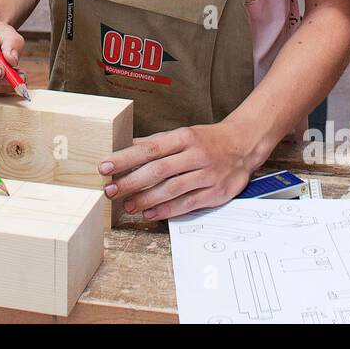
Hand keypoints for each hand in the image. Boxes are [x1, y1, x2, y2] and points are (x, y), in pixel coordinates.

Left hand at [99, 121, 258, 220]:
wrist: (244, 144)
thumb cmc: (208, 140)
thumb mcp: (182, 135)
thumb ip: (156, 143)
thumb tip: (125, 148)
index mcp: (184, 137)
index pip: (149, 148)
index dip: (125, 158)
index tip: (105, 166)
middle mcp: (196, 155)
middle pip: (158, 170)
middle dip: (131, 181)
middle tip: (111, 190)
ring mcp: (207, 174)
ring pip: (172, 189)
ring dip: (146, 199)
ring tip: (128, 206)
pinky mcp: (216, 192)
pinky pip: (188, 203)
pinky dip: (167, 210)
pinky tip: (151, 213)